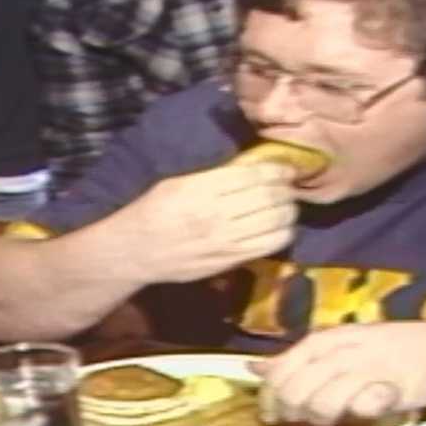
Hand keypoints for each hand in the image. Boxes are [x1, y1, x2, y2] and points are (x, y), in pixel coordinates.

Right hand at [106, 162, 298, 282]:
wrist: (135, 251)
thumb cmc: (153, 209)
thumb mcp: (177, 180)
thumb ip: (214, 173)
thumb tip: (250, 164)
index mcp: (202, 188)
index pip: (254, 176)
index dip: (277, 170)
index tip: (286, 167)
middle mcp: (217, 214)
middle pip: (269, 198)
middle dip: (287, 190)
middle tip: (290, 186)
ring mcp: (225, 240)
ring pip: (275, 222)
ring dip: (289, 211)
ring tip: (289, 205)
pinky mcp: (230, 260)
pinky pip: (270, 245)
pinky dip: (283, 233)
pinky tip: (282, 227)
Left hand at [249, 322, 425, 425]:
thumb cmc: (385, 347)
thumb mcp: (337, 345)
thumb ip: (296, 360)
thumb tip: (254, 369)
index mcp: (323, 340)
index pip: (280, 372)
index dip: (270, 399)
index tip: (273, 415)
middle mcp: (340, 351)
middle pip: (295, 392)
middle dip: (293, 412)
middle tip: (307, 418)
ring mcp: (365, 369)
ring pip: (321, 404)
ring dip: (323, 417)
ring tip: (338, 414)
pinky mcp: (391, 388)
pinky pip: (361, 408)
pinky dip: (358, 413)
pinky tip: (366, 408)